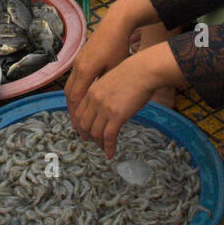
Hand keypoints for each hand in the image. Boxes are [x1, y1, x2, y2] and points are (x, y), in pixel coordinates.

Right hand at [65, 7, 131, 121]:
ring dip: (73, 103)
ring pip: (70, 87)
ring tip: (78, 117)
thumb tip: (104, 105)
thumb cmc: (118, 46)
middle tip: (78, 128)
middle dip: (73, 113)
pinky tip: (82, 99)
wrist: (115, 23)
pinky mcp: (81, 58)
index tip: (81, 129)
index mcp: (86, 71)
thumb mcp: (116, 69)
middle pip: (70, 95)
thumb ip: (107, 87)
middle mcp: (77, 67)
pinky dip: (76, 93)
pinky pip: (74, 80)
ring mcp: (78, 62)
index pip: (77, 99)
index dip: (78, 116)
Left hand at [72, 41, 184, 156]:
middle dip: (88, 136)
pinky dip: (108, 147)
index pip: (79, 113)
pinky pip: (109, 136)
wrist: (144, 71)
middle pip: (84, 125)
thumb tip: (104, 107)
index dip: (81, 126)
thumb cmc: (133, 75)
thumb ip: (103, 94)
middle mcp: (94, 100)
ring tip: (104, 148)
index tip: (86, 132)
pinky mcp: (117, 115)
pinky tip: (110, 153)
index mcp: (91, 91)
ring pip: (95, 132)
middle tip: (94, 142)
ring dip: (99, 143)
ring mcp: (104, 108)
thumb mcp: (110, 82)